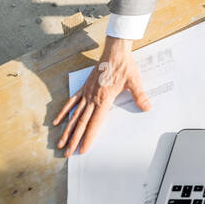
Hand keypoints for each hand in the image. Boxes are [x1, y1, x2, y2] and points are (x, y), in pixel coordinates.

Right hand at [53, 36, 151, 156]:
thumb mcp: (134, 81)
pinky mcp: (84, 88)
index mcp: (104, 99)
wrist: (114, 50)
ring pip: (74, 115)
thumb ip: (140, 96)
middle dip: (74, 139)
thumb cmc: (124, 65)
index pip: (94, 123)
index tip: (82, 149)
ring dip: (67, 130)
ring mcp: (86, 93)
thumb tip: (147, 107)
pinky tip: (57, 121)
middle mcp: (92, 98)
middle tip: (68, 153)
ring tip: (60, 143)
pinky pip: (72, 102)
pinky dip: (64, 112)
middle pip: (81, 123)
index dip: (88, 137)